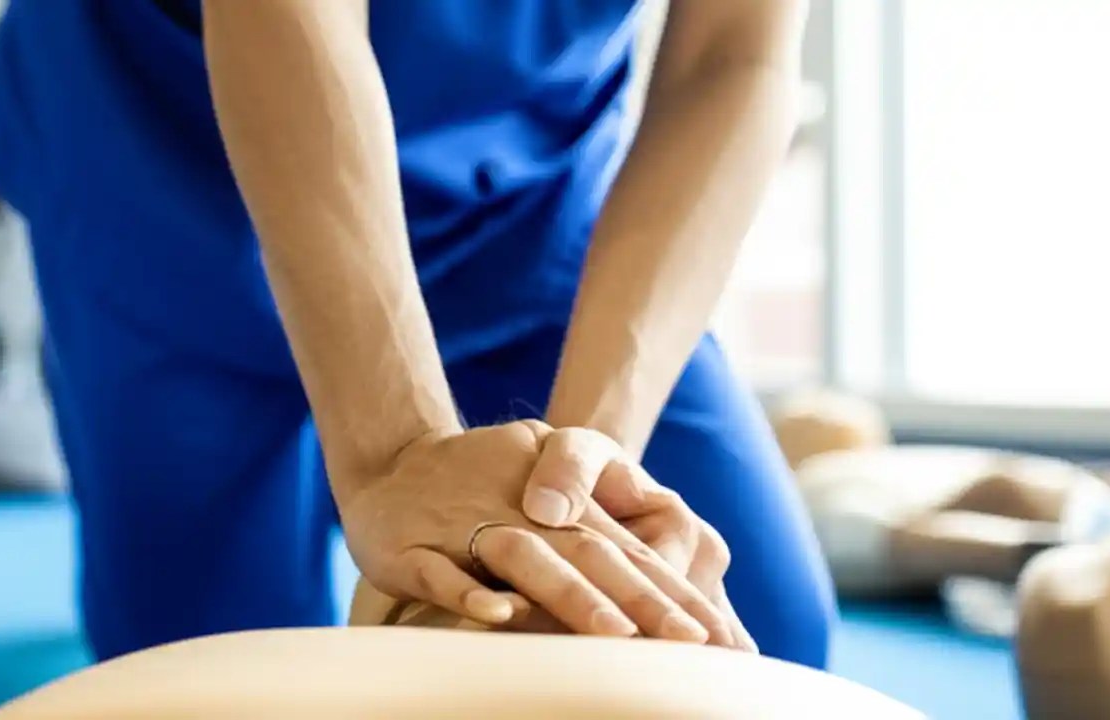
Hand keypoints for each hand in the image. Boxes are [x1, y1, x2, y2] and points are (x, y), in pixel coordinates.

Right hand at [337, 421, 726, 641]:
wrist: (391, 464)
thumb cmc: (480, 476)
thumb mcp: (540, 475)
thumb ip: (591, 516)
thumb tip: (651, 570)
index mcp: (560, 505)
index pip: (627, 549)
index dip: (673, 591)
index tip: (718, 634)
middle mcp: (520, 513)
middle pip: (591, 553)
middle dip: (644, 600)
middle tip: (692, 641)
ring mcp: (466, 526)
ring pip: (526, 561)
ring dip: (572, 595)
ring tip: (617, 633)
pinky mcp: (412, 547)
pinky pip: (442, 572)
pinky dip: (468, 592)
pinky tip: (498, 614)